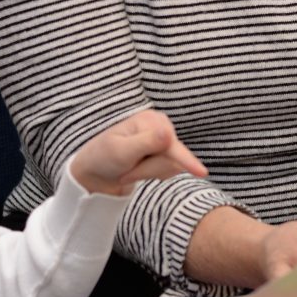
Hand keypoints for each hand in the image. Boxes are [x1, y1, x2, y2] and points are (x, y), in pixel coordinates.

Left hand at [70, 109, 206, 195]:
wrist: (94, 174)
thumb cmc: (102, 159)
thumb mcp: (120, 151)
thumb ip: (145, 143)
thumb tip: (168, 133)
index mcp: (151, 120)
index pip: (171, 145)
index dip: (186, 160)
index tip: (202, 174)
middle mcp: (161, 127)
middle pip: (173, 158)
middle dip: (149, 170)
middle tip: (125, 172)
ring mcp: (163, 142)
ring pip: (173, 167)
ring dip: (148, 174)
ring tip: (127, 170)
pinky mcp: (163, 155)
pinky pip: (170, 171)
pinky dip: (152, 175)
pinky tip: (137, 171)